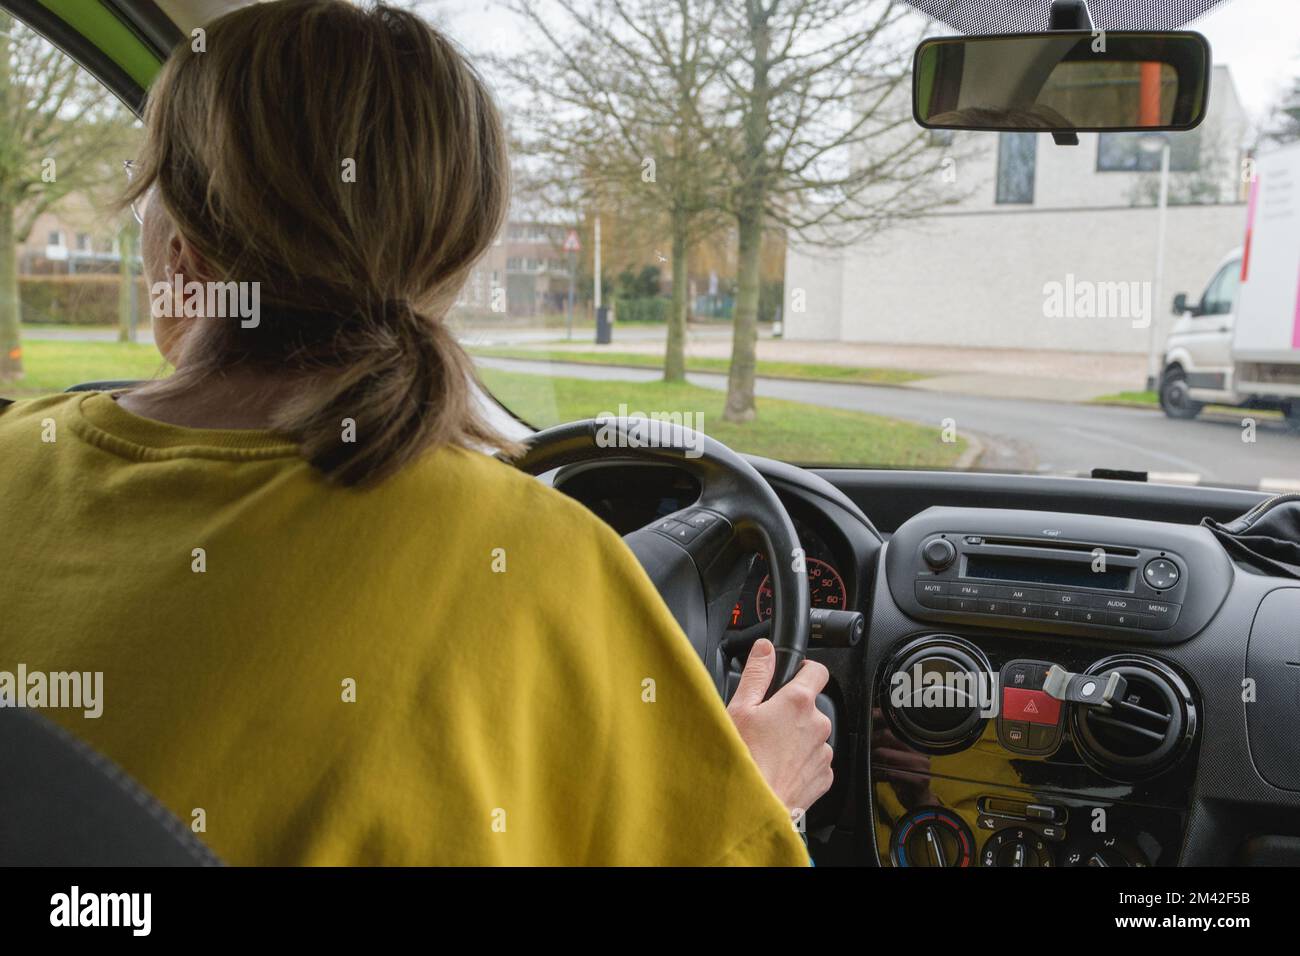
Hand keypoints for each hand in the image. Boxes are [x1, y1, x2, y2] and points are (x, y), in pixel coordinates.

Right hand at [726, 638, 833, 817]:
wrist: (752, 808)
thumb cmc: (743, 759)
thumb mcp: (740, 708)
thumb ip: (757, 673)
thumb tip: (765, 649)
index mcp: (798, 701)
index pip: (817, 670)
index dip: (804, 670)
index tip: (793, 676)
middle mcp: (818, 723)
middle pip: (811, 706)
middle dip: (792, 711)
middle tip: (766, 724)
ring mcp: (824, 751)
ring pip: (813, 734)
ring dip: (798, 738)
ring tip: (771, 751)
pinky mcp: (825, 776)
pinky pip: (815, 760)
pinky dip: (801, 762)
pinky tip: (779, 767)